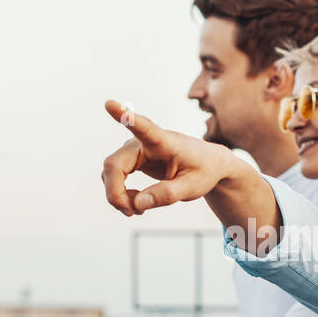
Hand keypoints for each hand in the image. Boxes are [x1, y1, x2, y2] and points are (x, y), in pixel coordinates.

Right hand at [100, 100, 237, 215]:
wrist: (207, 165)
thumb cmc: (202, 171)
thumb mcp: (192, 187)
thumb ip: (167, 195)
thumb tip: (138, 204)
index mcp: (164, 141)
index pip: (143, 127)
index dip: (125, 117)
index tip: (109, 104)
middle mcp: (143, 141)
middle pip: (114, 164)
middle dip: (115, 192)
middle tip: (132, 212)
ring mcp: (134, 149)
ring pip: (110, 171)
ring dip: (118, 195)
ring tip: (138, 210)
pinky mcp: (130, 159)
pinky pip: (113, 176)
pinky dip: (120, 194)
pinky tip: (137, 203)